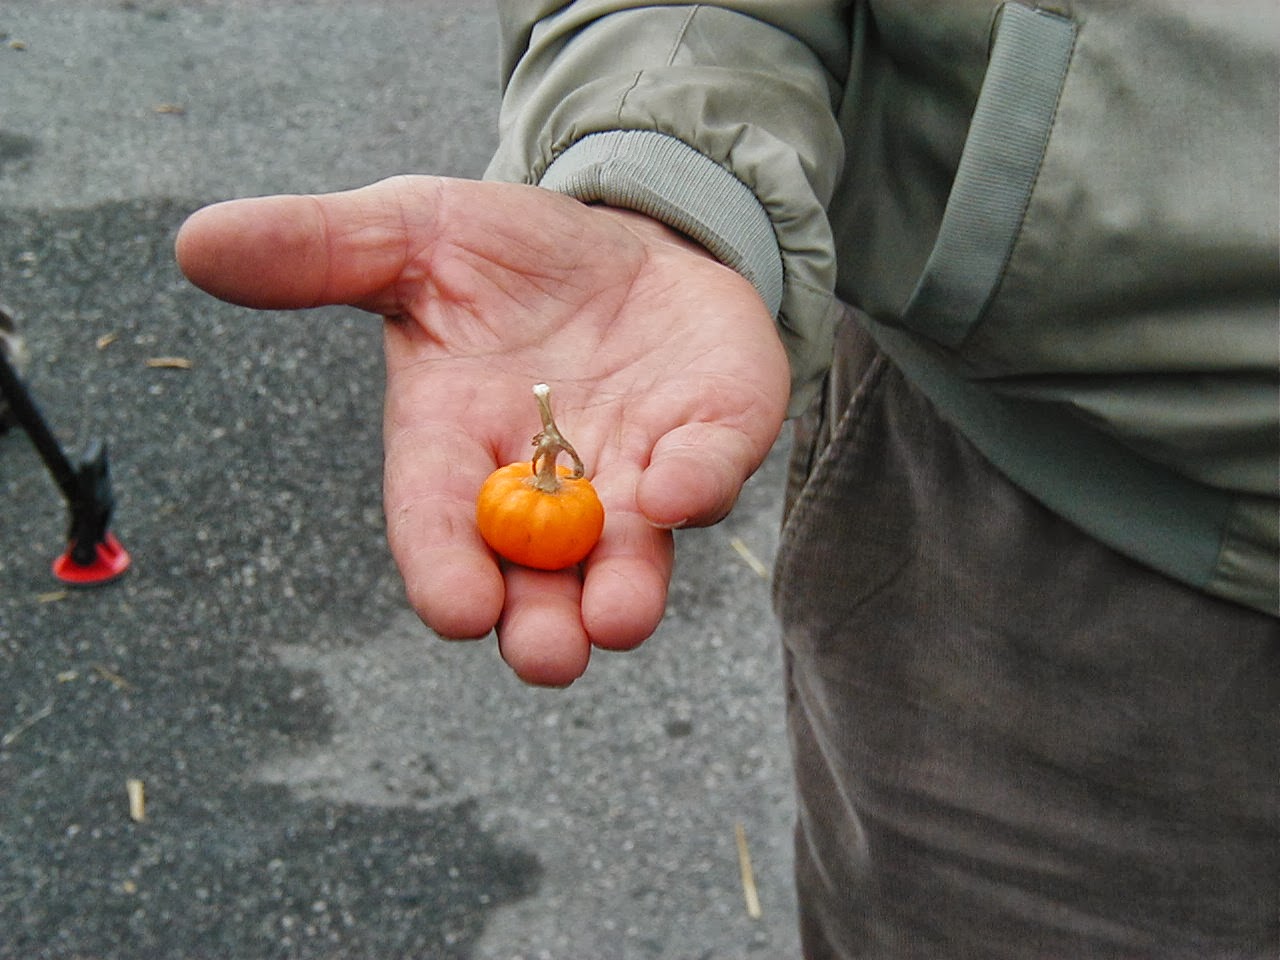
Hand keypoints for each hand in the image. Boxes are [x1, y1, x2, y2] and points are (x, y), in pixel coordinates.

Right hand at [175, 176, 789, 684]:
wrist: (619, 237)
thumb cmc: (503, 254)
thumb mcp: (410, 232)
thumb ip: (320, 249)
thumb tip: (195, 244)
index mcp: (454, 442)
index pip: (436, 523)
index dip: (443, 567)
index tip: (455, 610)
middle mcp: (542, 485)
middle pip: (536, 579)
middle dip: (540, 624)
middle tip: (546, 656)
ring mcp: (630, 473)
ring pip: (625, 557)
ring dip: (622, 593)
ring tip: (616, 619)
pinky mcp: (705, 439)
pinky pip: (707, 473)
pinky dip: (700, 484)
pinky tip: (684, 489)